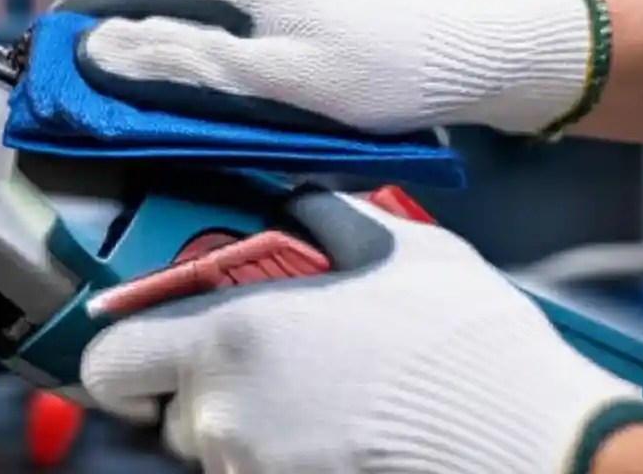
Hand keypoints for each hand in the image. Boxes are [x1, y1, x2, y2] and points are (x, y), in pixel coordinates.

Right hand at [54, 0, 591, 135]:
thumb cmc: (384, 72)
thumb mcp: (277, 80)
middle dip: (110, 35)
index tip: (42, 53)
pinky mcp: (300, 0)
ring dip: (152, 43)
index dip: (78, 19)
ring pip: (190, 9)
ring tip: (125, 88)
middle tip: (78, 85)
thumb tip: (102, 47)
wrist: (475, 55)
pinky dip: (195, 46)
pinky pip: (225, 19)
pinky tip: (197, 77)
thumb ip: (187, 64)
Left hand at [80, 191, 635, 472]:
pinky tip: (344, 435)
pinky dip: (285, 458)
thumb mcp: (392, 245)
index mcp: (231, 340)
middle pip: (168, 414)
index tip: (148, 348)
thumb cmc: (462, 344)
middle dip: (202, 393)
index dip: (123, 356)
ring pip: (217, 451)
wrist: (533, 444)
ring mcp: (255, 472)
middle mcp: (226, 417)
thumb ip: (316, 218)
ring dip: (249, 428)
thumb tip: (289, 195)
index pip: (109, 364)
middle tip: (267, 369)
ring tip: (324, 402)